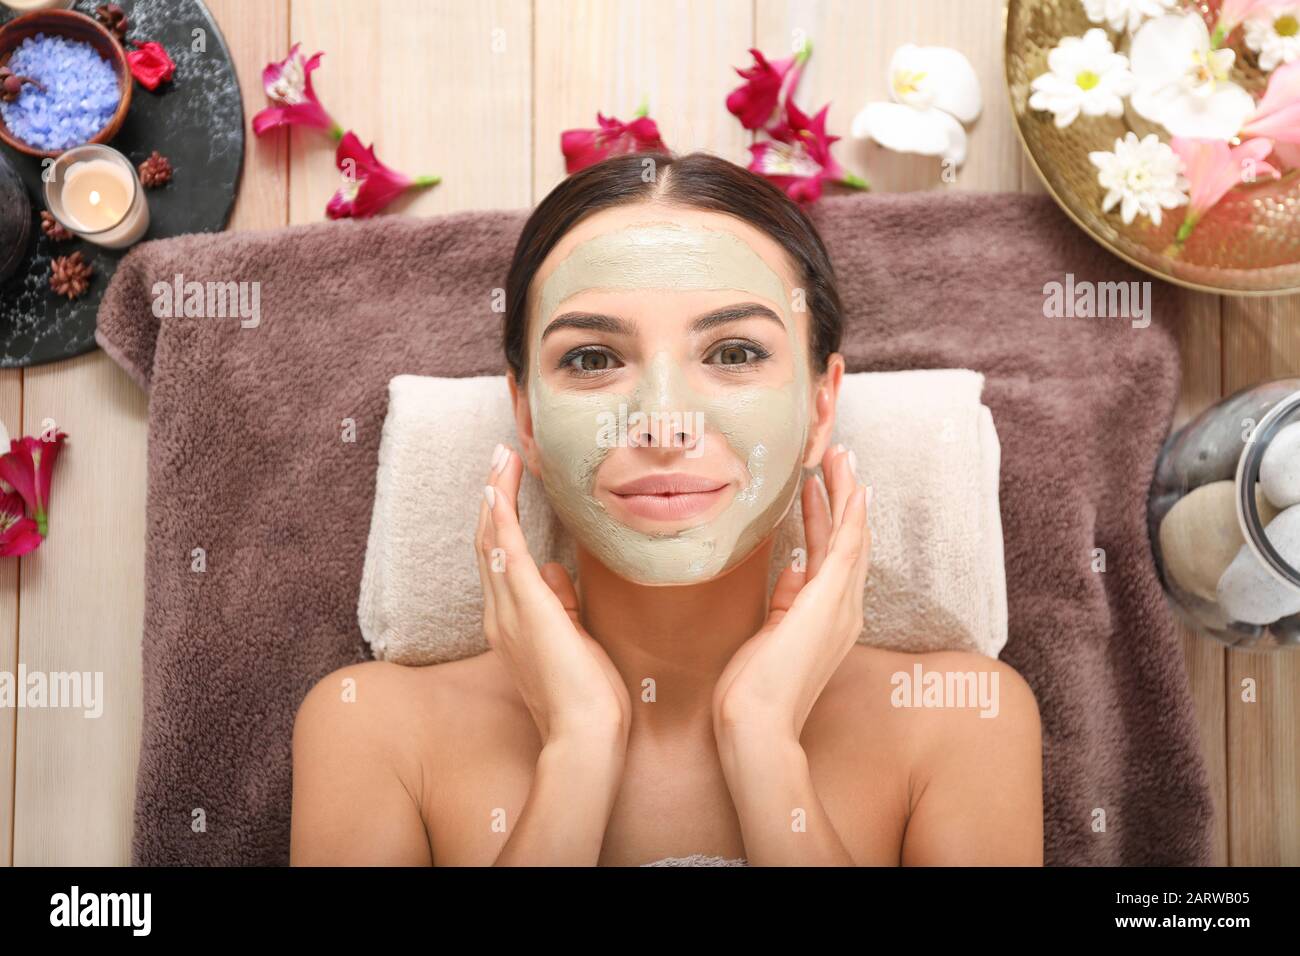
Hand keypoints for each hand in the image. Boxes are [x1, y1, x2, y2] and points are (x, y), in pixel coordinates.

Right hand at [475, 443, 631, 748]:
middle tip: (498, 457)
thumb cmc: (585, 696)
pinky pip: (506, 552)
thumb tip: (555, 571)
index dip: (499, 520)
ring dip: (494, 495)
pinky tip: (497, 488)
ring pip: (491, 540)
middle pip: (487, 543)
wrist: (584, 734)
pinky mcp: (526, 607)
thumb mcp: (571, 639)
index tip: (504, 485)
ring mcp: (509, 610)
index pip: (500, 560)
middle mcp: (500, 613)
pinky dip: (500, 517)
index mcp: (511, 622)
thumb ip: (559, 604)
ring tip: (500, 458)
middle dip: (491, 496)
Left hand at [712, 443, 871, 746]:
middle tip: (837, 457)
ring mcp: (841, 606)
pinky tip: (854, 489)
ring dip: (848, 494)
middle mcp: (843, 609)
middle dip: (843, 496)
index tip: (816, 487)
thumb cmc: (754, 690)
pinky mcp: (830, 602)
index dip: (826, 518)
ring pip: (852, 537)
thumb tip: (790, 570)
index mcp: (827, 617)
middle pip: (848, 540)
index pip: (829, 556)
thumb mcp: (770, 633)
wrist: (756, 724)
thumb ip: (785, 601)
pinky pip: (848, 549)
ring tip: (841, 457)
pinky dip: (852, 517)